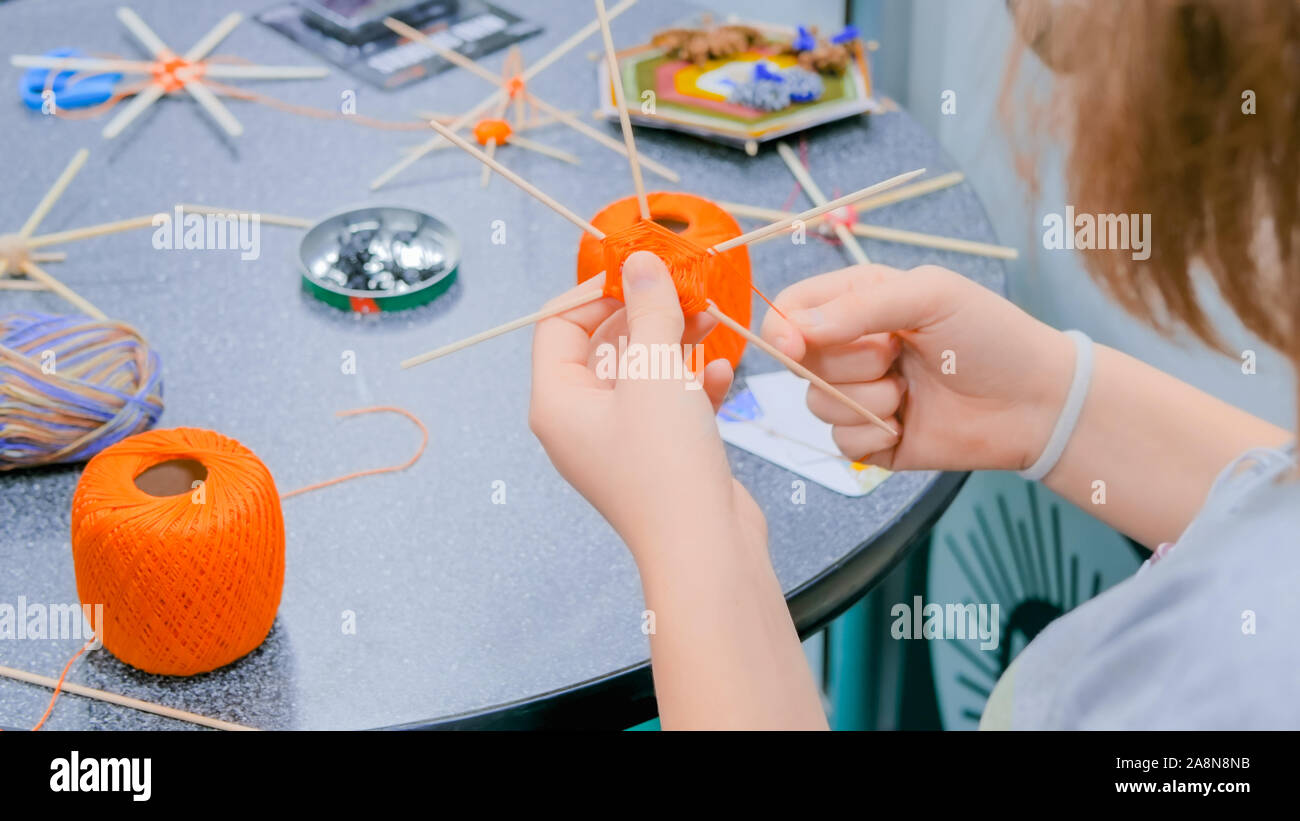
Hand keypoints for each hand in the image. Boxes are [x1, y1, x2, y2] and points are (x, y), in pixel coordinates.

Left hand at [530, 251, 765, 564]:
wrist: (706, 550)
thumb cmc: (666, 468)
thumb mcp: (654, 373)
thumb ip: (648, 310)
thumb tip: (640, 262)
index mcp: (557, 401)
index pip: (558, 324)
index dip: (596, 289)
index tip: (640, 269)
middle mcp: (580, 420)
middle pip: (603, 343)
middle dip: (646, 312)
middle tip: (686, 287)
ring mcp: (620, 439)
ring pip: (643, 370)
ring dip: (676, 341)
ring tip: (712, 319)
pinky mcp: (660, 454)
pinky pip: (669, 402)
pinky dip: (692, 382)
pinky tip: (719, 374)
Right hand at [760, 264, 1074, 471]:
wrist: (1036, 402)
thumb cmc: (990, 336)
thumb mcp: (928, 296)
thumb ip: (857, 307)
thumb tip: (793, 330)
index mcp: (859, 302)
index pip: (791, 310)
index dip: (781, 328)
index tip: (792, 345)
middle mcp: (853, 348)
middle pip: (799, 361)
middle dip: (849, 363)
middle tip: (898, 356)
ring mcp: (860, 396)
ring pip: (817, 404)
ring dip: (865, 401)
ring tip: (910, 393)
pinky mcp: (872, 440)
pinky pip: (840, 443)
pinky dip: (872, 436)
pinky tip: (908, 424)